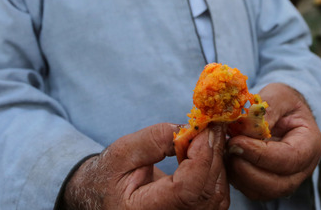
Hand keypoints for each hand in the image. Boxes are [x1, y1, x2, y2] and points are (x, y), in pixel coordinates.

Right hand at [62, 122, 228, 209]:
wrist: (102, 198)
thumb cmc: (107, 177)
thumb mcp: (120, 153)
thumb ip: (153, 140)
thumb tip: (189, 129)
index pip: (186, 191)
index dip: (200, 157)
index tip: (200, 128)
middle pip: (206, 192)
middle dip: (212, 153)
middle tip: (211, 123)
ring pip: (217, 195)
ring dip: (217, 160)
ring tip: (206, 135)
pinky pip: (217, 196)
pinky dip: (217, 170)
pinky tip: (206, 152)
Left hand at [225, 83, 320, 200]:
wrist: (284, 111)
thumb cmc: (283, 102)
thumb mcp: (278, 95)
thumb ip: (266, 109)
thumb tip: (246, 127)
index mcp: (309, 145)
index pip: (288, 159)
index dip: (260, 153)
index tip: (237, 140)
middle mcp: (301, 169)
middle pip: (277, 184)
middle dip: (248, 170)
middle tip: (229, 147)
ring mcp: (285, 180)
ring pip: (262, 192)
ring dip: (239, 174)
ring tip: (227, 150)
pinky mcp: (268, 184)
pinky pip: (251, 190)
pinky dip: (235, 177)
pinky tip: (227, 156)